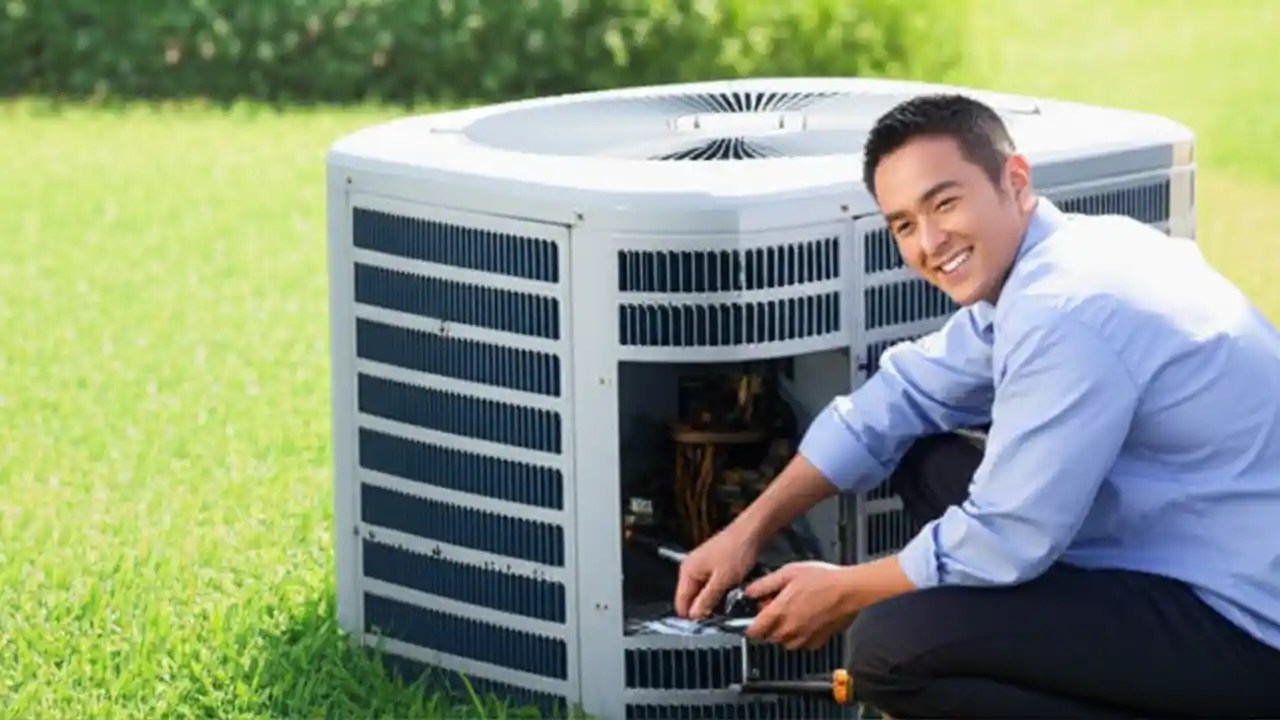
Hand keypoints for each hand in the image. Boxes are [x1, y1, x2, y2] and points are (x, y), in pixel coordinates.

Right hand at [674, 526, 759, 618]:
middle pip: (692, 599)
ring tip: (729, 605)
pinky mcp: (713, 567)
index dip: (692, 616)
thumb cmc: (736, 552)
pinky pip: (711, 587)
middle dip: (705, 609)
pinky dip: (720, 593)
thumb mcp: (722, 580)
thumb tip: (694, 617)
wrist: (751, 532)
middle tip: (722, 616)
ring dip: (714, 601)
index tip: (708, 626)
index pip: (681, 603)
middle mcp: (690, 569)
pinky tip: (731, 594)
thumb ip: (706, 599)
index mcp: (687, 571)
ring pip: (703, 594)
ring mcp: (701, 568)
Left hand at [743, 561, 858, 650]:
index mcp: (779, 612)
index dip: (751, 625)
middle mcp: (790, 629)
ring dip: (783, 634)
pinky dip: (800, 637)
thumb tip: (749, 592)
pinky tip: (805, 622)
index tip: (753, 619)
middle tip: (776, 609)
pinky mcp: (819, 641)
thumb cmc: (821, 578)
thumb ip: (765, 584)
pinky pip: (803, 645)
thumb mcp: (789, 572)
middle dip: (768, 627)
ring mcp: (805, 637)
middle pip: (769, 637)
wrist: (849, 589)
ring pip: (785, 643)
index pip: (754, 630)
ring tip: (791, 616)